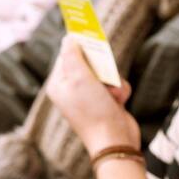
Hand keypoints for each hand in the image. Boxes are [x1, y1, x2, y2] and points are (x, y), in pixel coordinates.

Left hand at [45, 37, 138, 155]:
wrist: (115, 141)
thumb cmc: (94, 110)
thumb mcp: (79, 77)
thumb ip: (72, 54)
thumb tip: (68, 37)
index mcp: (59, 84)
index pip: (67, 54)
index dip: (81, 47)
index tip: (93, 39)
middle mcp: (71, 90)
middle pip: (89, 62)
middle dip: (102, 68)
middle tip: (106, 75)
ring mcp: (89, 97)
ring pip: (106, 73)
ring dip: (114, 81)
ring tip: (113, 95)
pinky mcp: (105, 102)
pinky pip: (115, 85)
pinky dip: (120, 91)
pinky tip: (120, 102)